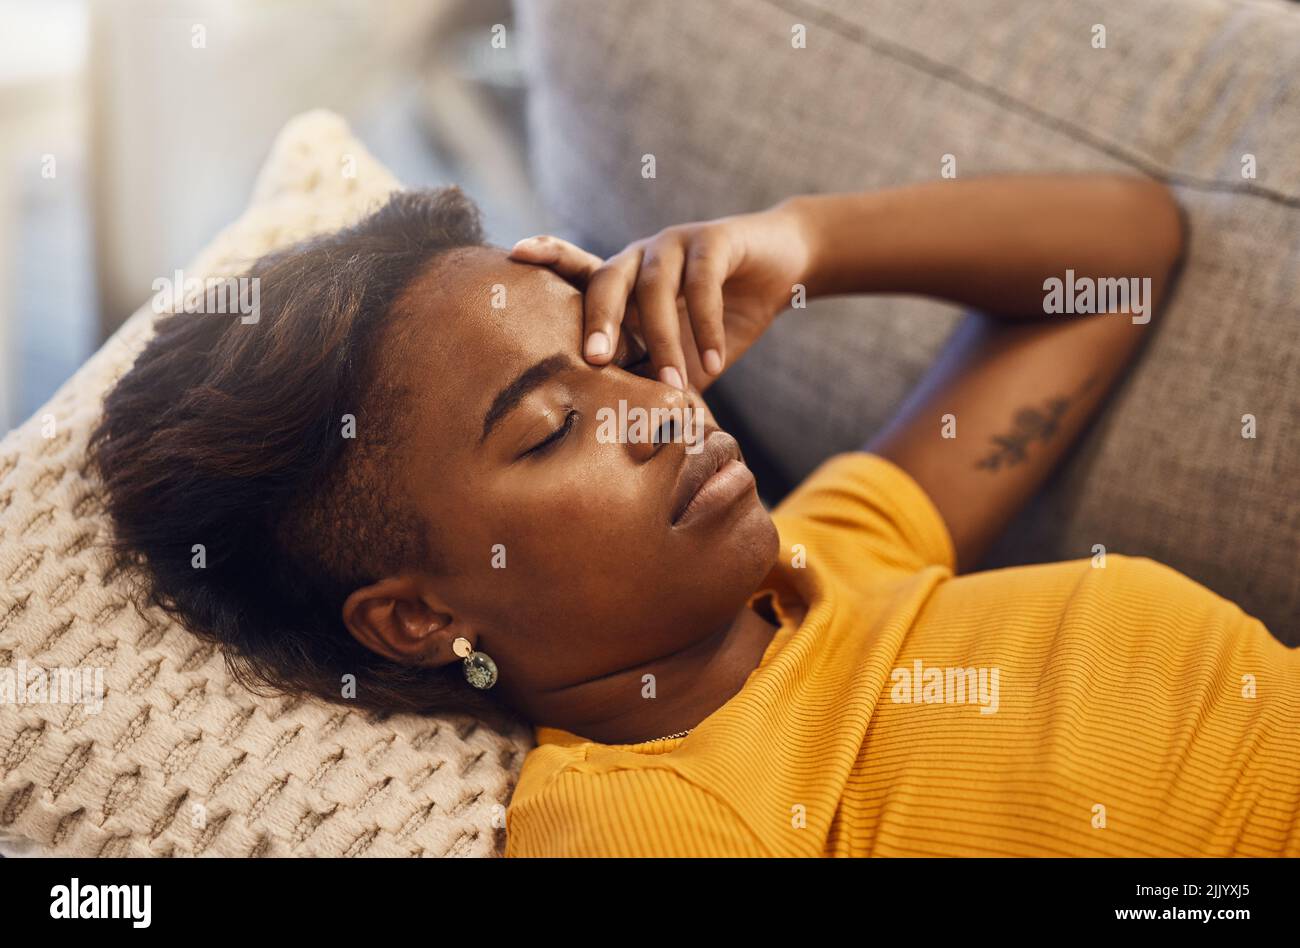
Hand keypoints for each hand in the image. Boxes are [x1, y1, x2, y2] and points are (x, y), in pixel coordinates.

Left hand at [508, 200, 812, 392]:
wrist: (781, 269)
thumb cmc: (723, 315)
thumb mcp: (685, 352)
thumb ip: (656, 378)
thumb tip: (628, 430)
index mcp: (625, 280)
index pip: (578, 269)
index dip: (547, 257)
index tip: (514, 253)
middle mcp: (641, 256)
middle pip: (606, 280)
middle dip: (598, 321)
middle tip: (595, 361)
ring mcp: (676, 243)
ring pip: (655, 288)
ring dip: (664, 339)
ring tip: (674, 383)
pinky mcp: (715, 239)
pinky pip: (702, 282)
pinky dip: (705, 324)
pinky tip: (716, 359)